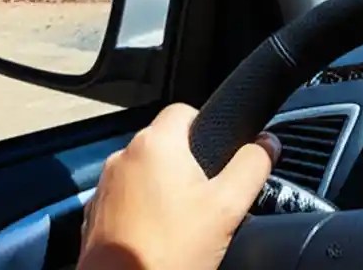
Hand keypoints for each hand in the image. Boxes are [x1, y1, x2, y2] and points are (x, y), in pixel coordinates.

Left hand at [78, 104, 279, 269]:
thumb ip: (252, 166)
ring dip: (164, 188)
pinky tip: (159, 235)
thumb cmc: (170, 251)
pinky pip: (127, 198)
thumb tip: (267, 143)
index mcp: (156, 143)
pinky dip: (143, 209)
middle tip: (208, 198)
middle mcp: (124, 156)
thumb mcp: (227, 207)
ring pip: (146, 172)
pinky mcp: (96, 212)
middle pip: (165, 143)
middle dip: (188, 164)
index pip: (185, 110)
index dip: (208, 127)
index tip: (221, 157)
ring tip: (183, 222)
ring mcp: (105, 185)